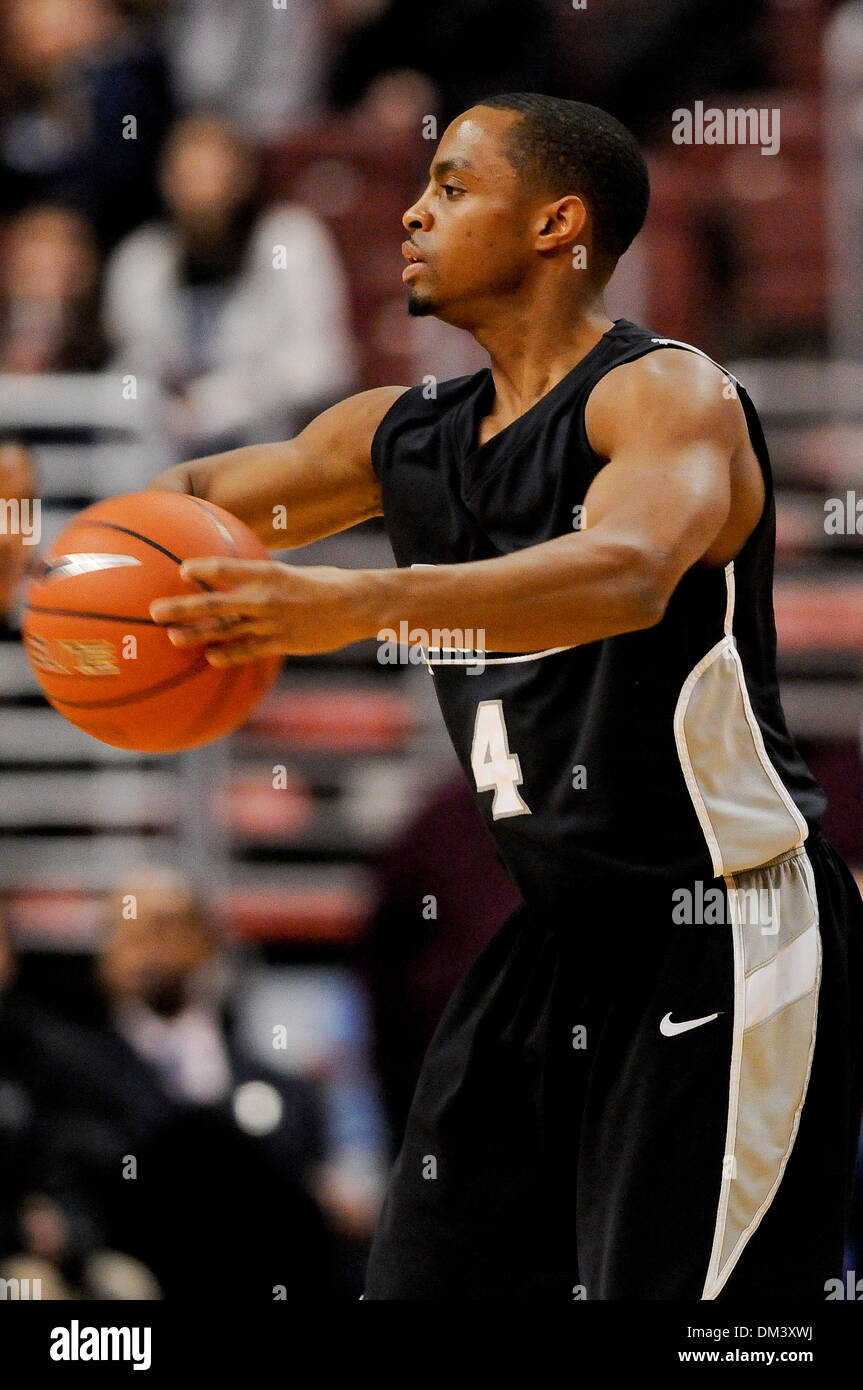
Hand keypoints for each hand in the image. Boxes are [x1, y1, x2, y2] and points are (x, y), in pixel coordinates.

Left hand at [149, 557, 375, 664]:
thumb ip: (264, 575)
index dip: (202, 569)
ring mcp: (273, 622)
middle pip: (215, 603)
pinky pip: (249, 651)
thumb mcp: (293, 571)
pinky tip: (210, 658)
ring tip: (172, 638)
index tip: (180, 571)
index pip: (228, 567)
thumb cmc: (325, 583)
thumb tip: (239, 576)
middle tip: (154, 610)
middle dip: (182, 607)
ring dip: (197, 634)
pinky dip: (228, 654)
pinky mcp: (282, 642)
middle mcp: (265, 597)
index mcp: (268, 572)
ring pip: (227, 629)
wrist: (358, 604)